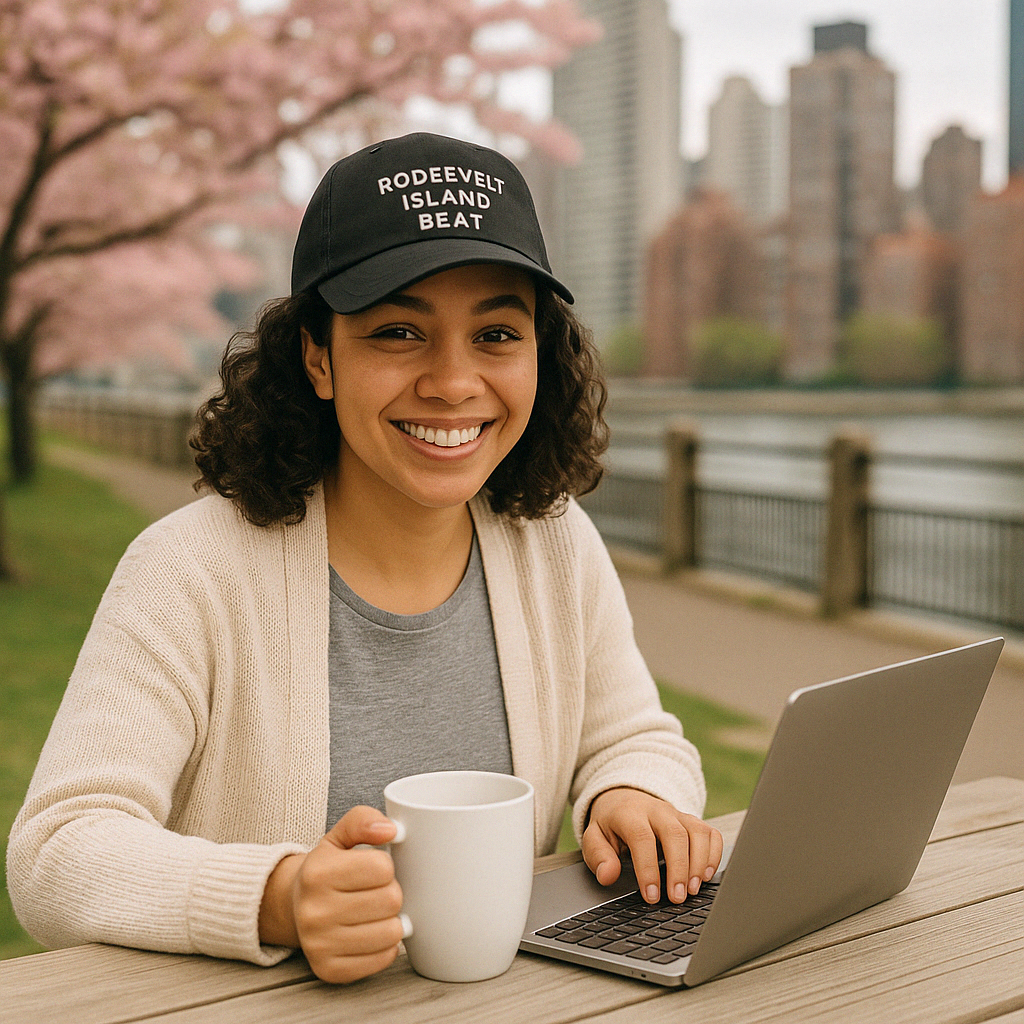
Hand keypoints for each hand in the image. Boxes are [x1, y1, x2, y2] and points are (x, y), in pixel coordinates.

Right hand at [259, 806, 405, 983]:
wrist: (294, 906)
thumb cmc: (326, 869)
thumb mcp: (339, 836)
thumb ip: (363, 821)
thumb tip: (391, 830)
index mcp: (317, 873)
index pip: (382, 868)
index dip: (385, 866)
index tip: (373, 868)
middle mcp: (313, 911)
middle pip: (390, 900)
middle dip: (390, 892)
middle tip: (374, 891)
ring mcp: (319, 945)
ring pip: (391, 932)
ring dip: (391, 920)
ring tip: (374, 912)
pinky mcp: (329, 970)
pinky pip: (383, 959)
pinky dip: (385, 945)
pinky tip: (370, 932)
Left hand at [582, 788, 722, 904]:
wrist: (624, 798)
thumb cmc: (611, 824)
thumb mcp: (594, 837)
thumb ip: (598, 856)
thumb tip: (607, 875)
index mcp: (630, 814)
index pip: (642, 838)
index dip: (648, 868)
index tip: (651, 896)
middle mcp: (657, 811)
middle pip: (674, 834)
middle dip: (678, 868)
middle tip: (677, 898)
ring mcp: (678, 814)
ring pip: (696, 832)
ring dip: (698, 863)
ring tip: (693, 890)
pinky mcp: (692, 821)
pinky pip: (710, 833)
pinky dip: (714, 854)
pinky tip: (705, 876)